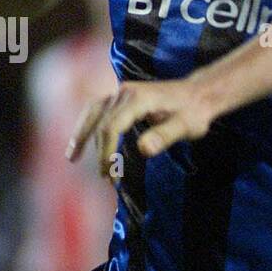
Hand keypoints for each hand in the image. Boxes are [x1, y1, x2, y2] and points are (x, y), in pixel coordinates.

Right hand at [66, 77, 214, 177]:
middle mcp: (125, 92)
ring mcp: (120, 92)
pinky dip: (85, 125)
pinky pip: (96, 111)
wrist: (198, 93)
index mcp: (139, 99)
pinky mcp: (120, 97)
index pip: (112, 127)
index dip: (107, 152)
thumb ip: (165, 135)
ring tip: (72, 158)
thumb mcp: (187, 126)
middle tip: (107, 179)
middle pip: (101, 123)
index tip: (111, 174)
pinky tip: (77, 141)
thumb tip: (143, 149)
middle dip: (100, 152)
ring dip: (82, 136)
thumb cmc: (194, 111)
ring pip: (93, 114)